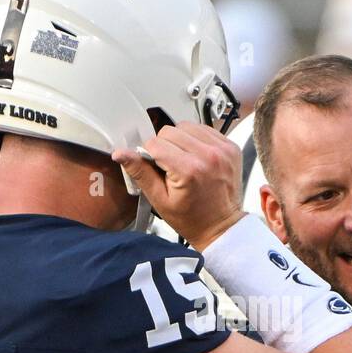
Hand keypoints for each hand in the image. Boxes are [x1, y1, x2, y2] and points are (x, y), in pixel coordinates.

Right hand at [112, 121, 242, 249]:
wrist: (222, 226)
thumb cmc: (193, 219)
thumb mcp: (160, 200)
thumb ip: (140, 173)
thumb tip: (121, 153)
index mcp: (189, 170)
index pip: (155, 143)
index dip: (149, 154)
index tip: (155, 167)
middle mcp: (208, 155)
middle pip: (170, 130)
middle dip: (164, 146)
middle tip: (170, 166)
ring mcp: (222, 149)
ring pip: (187, 126)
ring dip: (180, 140)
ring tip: (183, 161)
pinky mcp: (230, 147)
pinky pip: (205, 129)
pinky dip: (196, 139)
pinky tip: (196, 157)